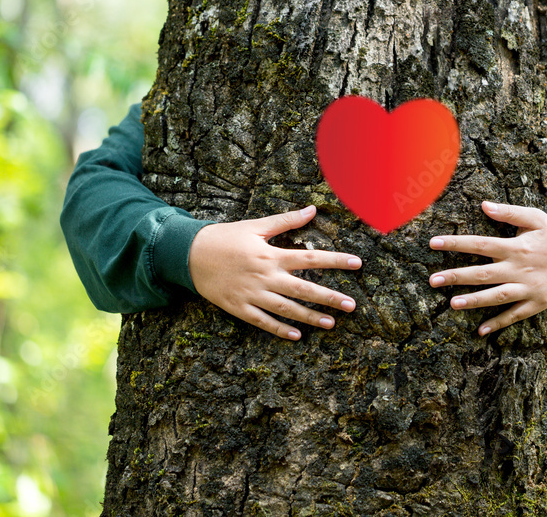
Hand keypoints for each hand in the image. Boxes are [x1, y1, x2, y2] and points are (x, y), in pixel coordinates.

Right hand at [188, 205, 360, 340]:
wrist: (190, 254)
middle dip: (329, 297)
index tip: (357, 263)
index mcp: (272, 255)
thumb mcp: (256, 225)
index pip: (311, 259)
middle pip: (304, 289)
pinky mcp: (240, 307)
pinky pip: (263, 321)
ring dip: (310, 317)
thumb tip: (312, 209)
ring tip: (331, 323)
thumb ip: (286, 221)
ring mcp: (253, 294)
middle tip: (352, 306)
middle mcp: (266, 277)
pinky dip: (280, 329)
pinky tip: (297, 336)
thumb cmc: (225, 237)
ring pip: (287, 309)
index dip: (336, 261)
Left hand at [428, 201, 546, 335]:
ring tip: (452, 304)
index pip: (480, 244)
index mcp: (515, 247)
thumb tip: (483, 204)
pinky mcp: (536, 303)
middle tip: (433, 280)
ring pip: (497, 296)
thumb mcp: (534, 217)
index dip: (455, 243)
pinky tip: (480, 330)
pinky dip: (498, 323)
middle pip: (483, 274)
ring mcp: (527, 288)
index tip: (433, 243)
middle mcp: (518, 269)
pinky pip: (515, 315)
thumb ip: (509, 212)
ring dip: (475, 301)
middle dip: (456, 276)